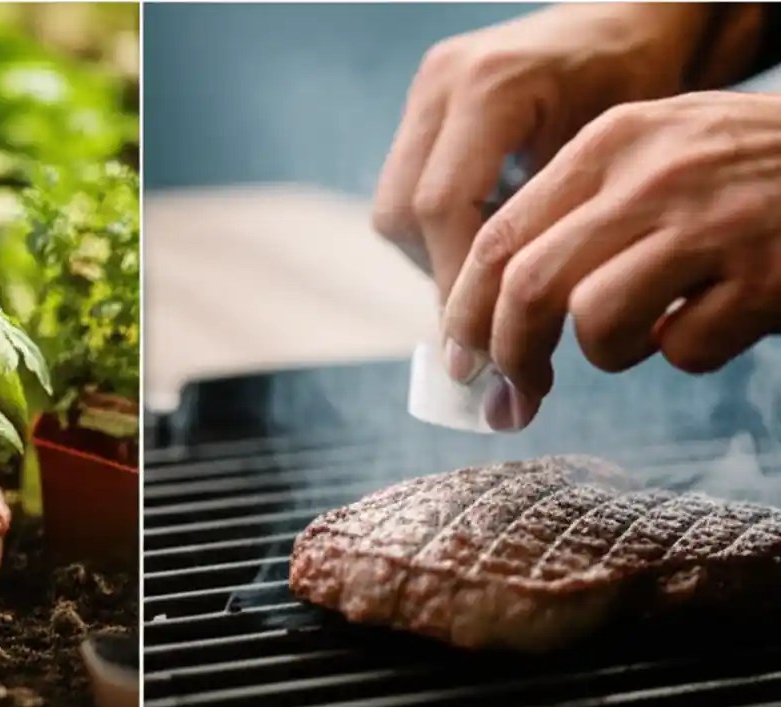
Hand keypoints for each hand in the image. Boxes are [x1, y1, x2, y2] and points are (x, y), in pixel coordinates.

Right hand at [372, 3, 710, 299]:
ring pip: (394, 208)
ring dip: (433, 257)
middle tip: (482, 325)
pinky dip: (439, 230)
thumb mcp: (605, 157)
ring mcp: (426, 89)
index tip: (478, 345)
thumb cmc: (641, 79)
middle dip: (437, 277)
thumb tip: (506, 322)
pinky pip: (408, 187)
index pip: (441, 206)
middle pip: (400, 213)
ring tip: (491, 281)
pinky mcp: (424, 103)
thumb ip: (546, 228)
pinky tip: (485, 242)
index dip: (453, 283)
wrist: (633, 18)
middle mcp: (443, 83)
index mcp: (492, 86)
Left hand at [443, 91, 780, 429]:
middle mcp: (652, 177)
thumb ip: (575, 211)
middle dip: (510, 355)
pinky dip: (688, 352)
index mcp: (609, 144)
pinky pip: (684, 350)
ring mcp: (712, 225)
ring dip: (609, 352)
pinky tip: (719, 317)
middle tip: (516, 394)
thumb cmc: (740, 170)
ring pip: (596, 324)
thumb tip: (488, 309)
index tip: (460, 362)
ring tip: (649, 329)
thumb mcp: (653, 152)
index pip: (499, 237)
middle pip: (529, 287)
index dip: (465, 311)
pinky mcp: (767, 277)